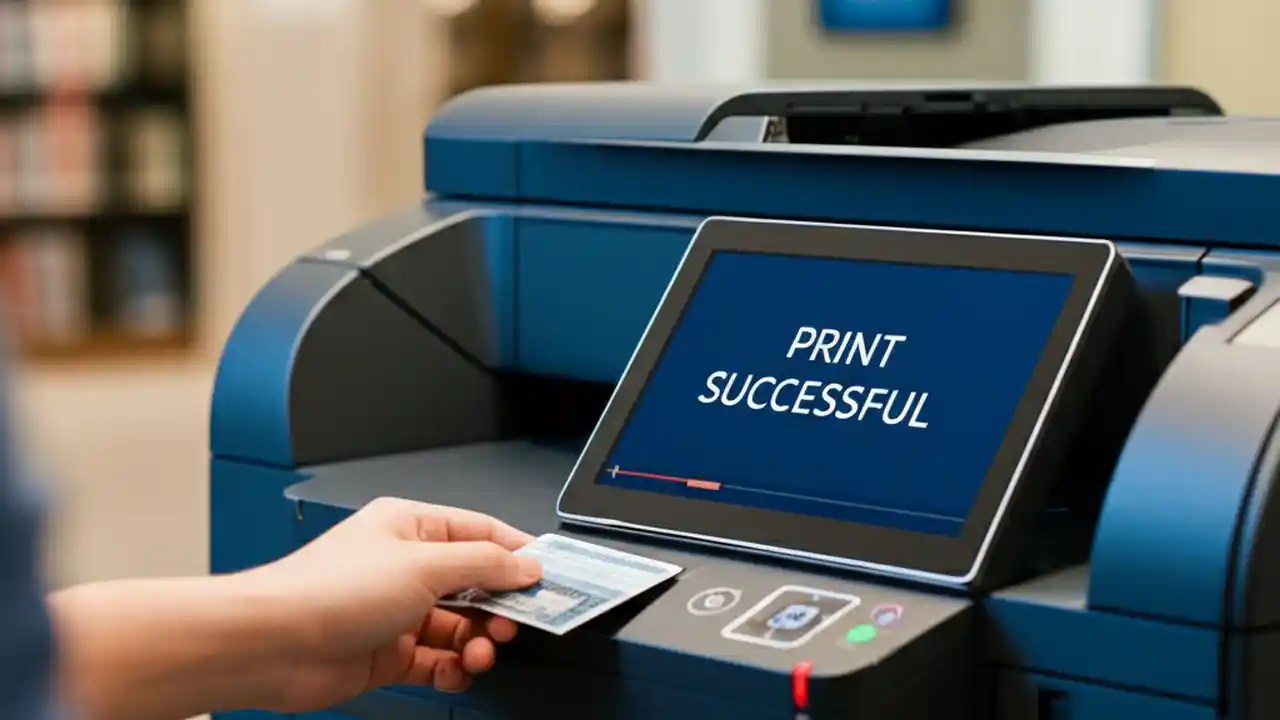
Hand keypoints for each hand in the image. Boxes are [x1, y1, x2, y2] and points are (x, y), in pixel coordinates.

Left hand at [244, 497, 541, 712]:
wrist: (272, 644)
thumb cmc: (326, 590)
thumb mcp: (423, 565)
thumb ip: (484, 562)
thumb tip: (526, 563)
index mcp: (410, 527)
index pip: (480, 532)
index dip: (516, 553)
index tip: (546, 577)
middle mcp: (404, 566)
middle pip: (474, 583)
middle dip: (499, 605)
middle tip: (516, 622)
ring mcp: (396, 611)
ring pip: (459, 626)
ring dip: (478, 641)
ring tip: (482, 652)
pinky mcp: (387, 653)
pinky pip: (437, 661)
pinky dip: (454, 668)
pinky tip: (458, 671)